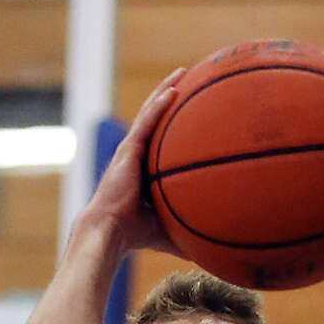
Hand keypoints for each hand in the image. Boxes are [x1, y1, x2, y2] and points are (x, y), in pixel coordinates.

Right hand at [84, 71, 186, 256]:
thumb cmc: (136, 236)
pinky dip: (159, 106)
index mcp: (143, 167)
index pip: (160, 136)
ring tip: (183, 72)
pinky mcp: (127, 151)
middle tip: (189, 78)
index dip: (173, 118)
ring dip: (165, 90)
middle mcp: (136, 154)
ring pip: (150, 112)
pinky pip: (145, 123)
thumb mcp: (169, 229)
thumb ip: (189, 230)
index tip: (192, 106)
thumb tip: (213, 251)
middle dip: (170, 95)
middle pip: (155, 117)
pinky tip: (173, 91)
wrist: (110, 232)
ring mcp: (130, 150)